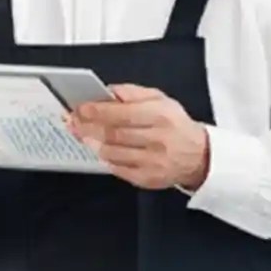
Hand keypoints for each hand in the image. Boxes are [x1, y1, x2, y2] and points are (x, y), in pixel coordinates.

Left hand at [66, 84, 209, 190]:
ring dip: (92, 142)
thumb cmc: (175, 124)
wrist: (197, 155)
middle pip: (113, 134)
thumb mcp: (160, 99)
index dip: (96, 111)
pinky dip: (104, 157)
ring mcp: (153, 162)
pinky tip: (99, 148)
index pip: (122, 113)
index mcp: (161, 116)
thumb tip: (109, 91)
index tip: (80, 108)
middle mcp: (158, 139)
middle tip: (73, 121)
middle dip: (88, 126)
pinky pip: (117, 168)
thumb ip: (133, 92)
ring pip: (112, 152)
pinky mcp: (147, 179)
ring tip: (82, 133)